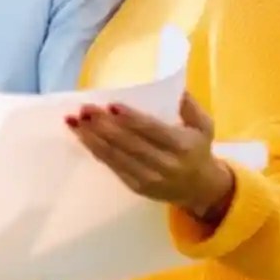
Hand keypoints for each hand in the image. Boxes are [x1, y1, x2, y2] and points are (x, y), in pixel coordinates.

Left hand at [67, 93, 234, 222]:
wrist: (201, 189)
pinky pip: (112, 167)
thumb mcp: (204, 126)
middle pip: (129, 143)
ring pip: (116, 156)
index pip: (152, 130)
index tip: (111, 105)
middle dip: (104, 126)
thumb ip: (191, 107)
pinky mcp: (136, 186)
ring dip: (92, 138)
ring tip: (75, 121)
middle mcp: (165, 164)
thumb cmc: (198, 149)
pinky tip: (82, 136)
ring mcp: (148, 178)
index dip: (131, 118)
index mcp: (182, 146)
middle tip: (85, 109)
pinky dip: (95, 151)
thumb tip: (179, 90)